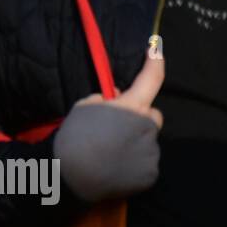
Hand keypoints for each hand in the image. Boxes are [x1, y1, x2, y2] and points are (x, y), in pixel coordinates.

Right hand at [55, 46, 163, 201]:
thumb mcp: (83, 109)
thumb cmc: (74, 139)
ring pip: (148, 142)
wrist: (69, 178)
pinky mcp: (151, 173)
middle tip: (118, 132)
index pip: (151, 78)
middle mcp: (147, 126)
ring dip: (136, 145)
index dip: (156, 62)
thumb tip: (120, 97)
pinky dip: (135, 167)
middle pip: (152, 116)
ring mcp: (151, 151)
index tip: (156, 48)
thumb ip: (105, 99)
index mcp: (132, 107)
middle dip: (140, 119)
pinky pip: (146, 165)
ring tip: (111, 157)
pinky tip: (117, 172)